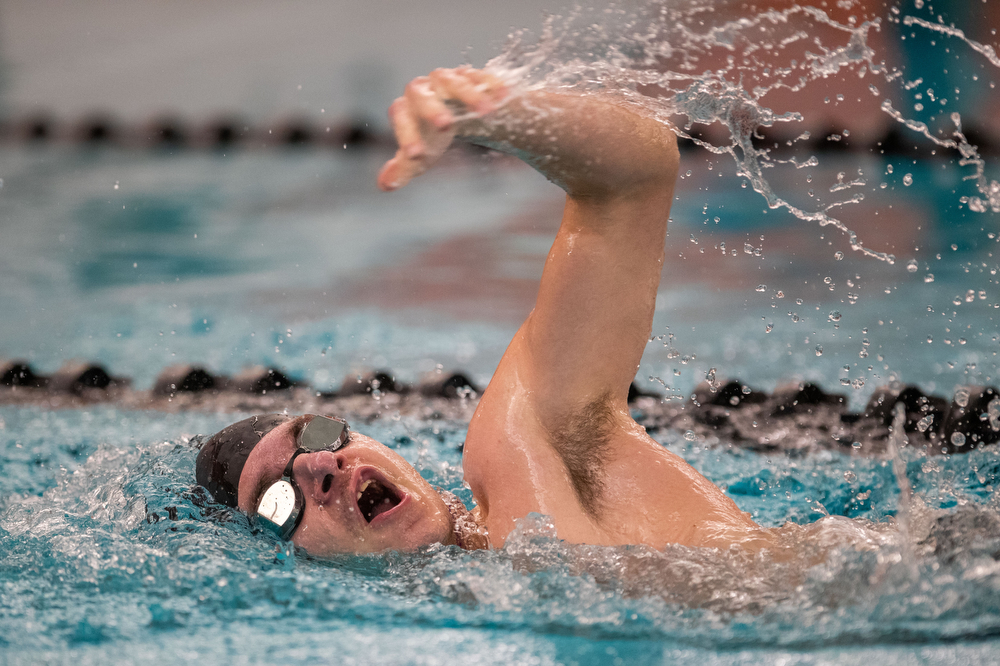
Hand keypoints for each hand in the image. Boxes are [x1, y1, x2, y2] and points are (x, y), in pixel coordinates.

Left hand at [377, 67, 507, 191]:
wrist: (456, 114)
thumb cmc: (432, 136)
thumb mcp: (420, 156)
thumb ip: (402, 169)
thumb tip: (386, 185)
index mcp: (406, 108)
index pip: (400, 116)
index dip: (406, 135)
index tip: (417, 156)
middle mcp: (424, 89)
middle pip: (420, 93)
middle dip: (432, 109)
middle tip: (446, 125)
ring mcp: (448, 80)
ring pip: (454, 81)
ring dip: (470, 95)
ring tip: (487, 112)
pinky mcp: (473, 77)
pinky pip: (480, 76)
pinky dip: (491, 84)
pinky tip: (503, 96)